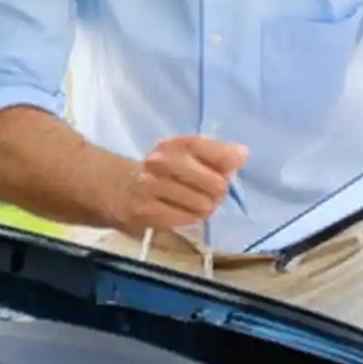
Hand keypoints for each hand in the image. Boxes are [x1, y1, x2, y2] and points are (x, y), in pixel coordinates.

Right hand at [114, 135, 248, 234]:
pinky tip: (181, 211)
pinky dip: (190, 218)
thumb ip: (216, 153)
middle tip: (210, 192)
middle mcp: (162, 162)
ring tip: (194, 203)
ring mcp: (152, 187)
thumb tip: (242, 154)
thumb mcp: (186, 154)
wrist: (120, 188)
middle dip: (218, 192)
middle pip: (216, 184)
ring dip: (205, 208)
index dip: (229, 160)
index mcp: (175, 144)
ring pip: (204, 206)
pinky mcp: (147, 211)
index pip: (213, 150)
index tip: (233, 166)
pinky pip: (187, 219)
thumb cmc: (165, 171)